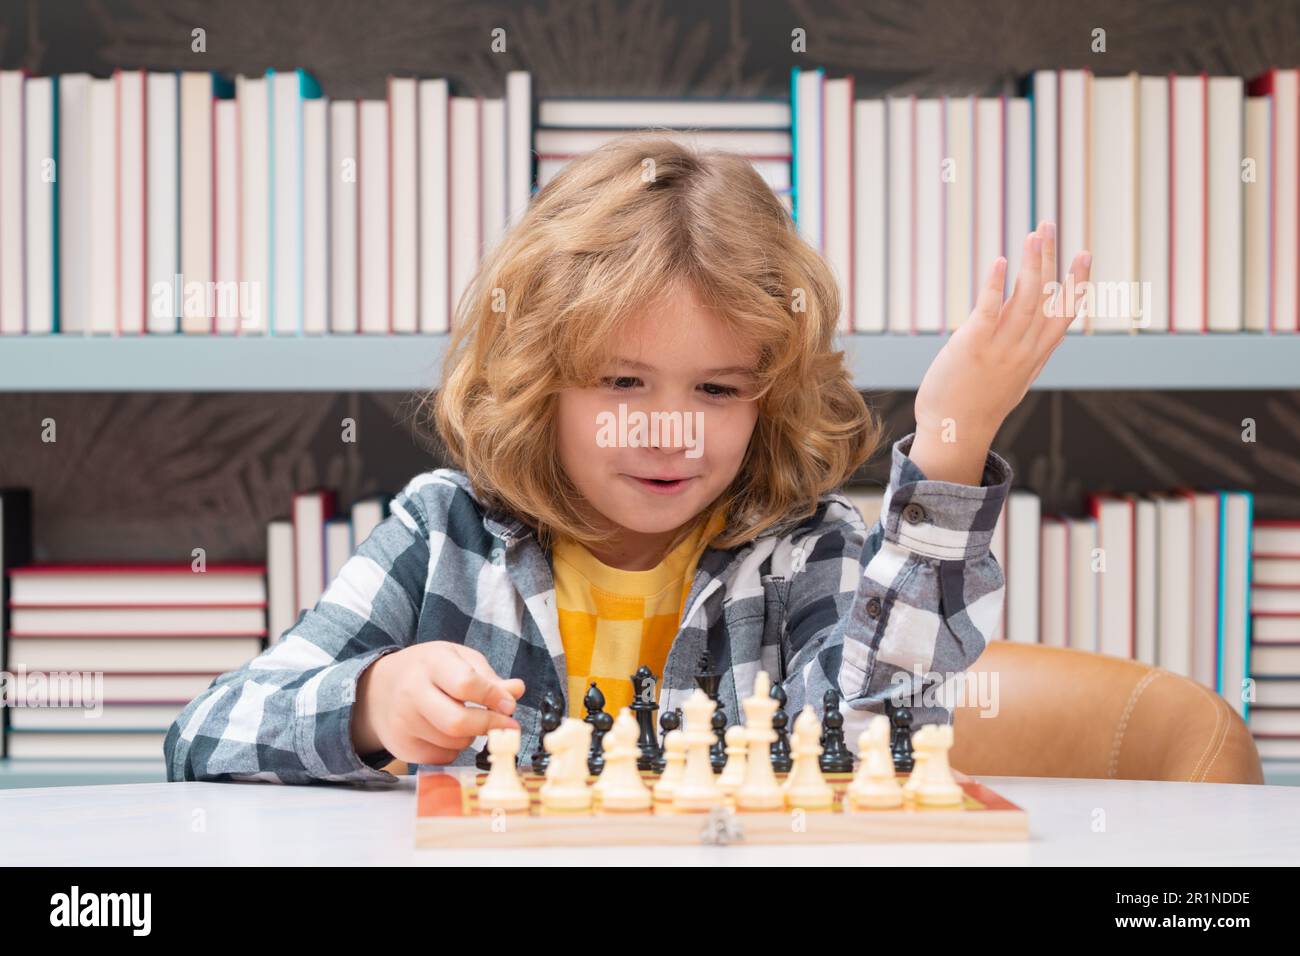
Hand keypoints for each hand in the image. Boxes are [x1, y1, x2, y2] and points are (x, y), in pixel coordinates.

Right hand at [351, 641, 525, 764]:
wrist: (378, 690)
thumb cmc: (426, 670)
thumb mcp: (457, 658)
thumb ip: (487, 676)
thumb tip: (516, 691)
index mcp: (430, 663)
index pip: (466, 684)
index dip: (493, 697)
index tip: (509, 706)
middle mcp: (411, 692)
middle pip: (458, 722)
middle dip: (489, 725)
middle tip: (508, 725)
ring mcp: (403, 722)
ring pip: (454, 742)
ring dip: (473, 736)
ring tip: (469, 720)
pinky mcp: (402, 746)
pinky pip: (442, 756)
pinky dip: (455, 748)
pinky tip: (449, 732)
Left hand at [909, 221, 1090, 484]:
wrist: (954, 434)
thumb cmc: (976, 406)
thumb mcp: (1009, 377)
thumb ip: (1020, 349)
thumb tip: (1027, 327)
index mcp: (1034, 355)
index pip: (1063, 313)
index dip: (1076, 283)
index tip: (1084, 254)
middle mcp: (1023, 349)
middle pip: (1045, 296)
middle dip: (1049, 258)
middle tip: (1047, 224)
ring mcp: (1000, 348)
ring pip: (1025, 299)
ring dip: (1031, 264)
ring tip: (1035, 234)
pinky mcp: (972, 347)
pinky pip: (989, 311)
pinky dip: (996, 285)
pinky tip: (999, 262)